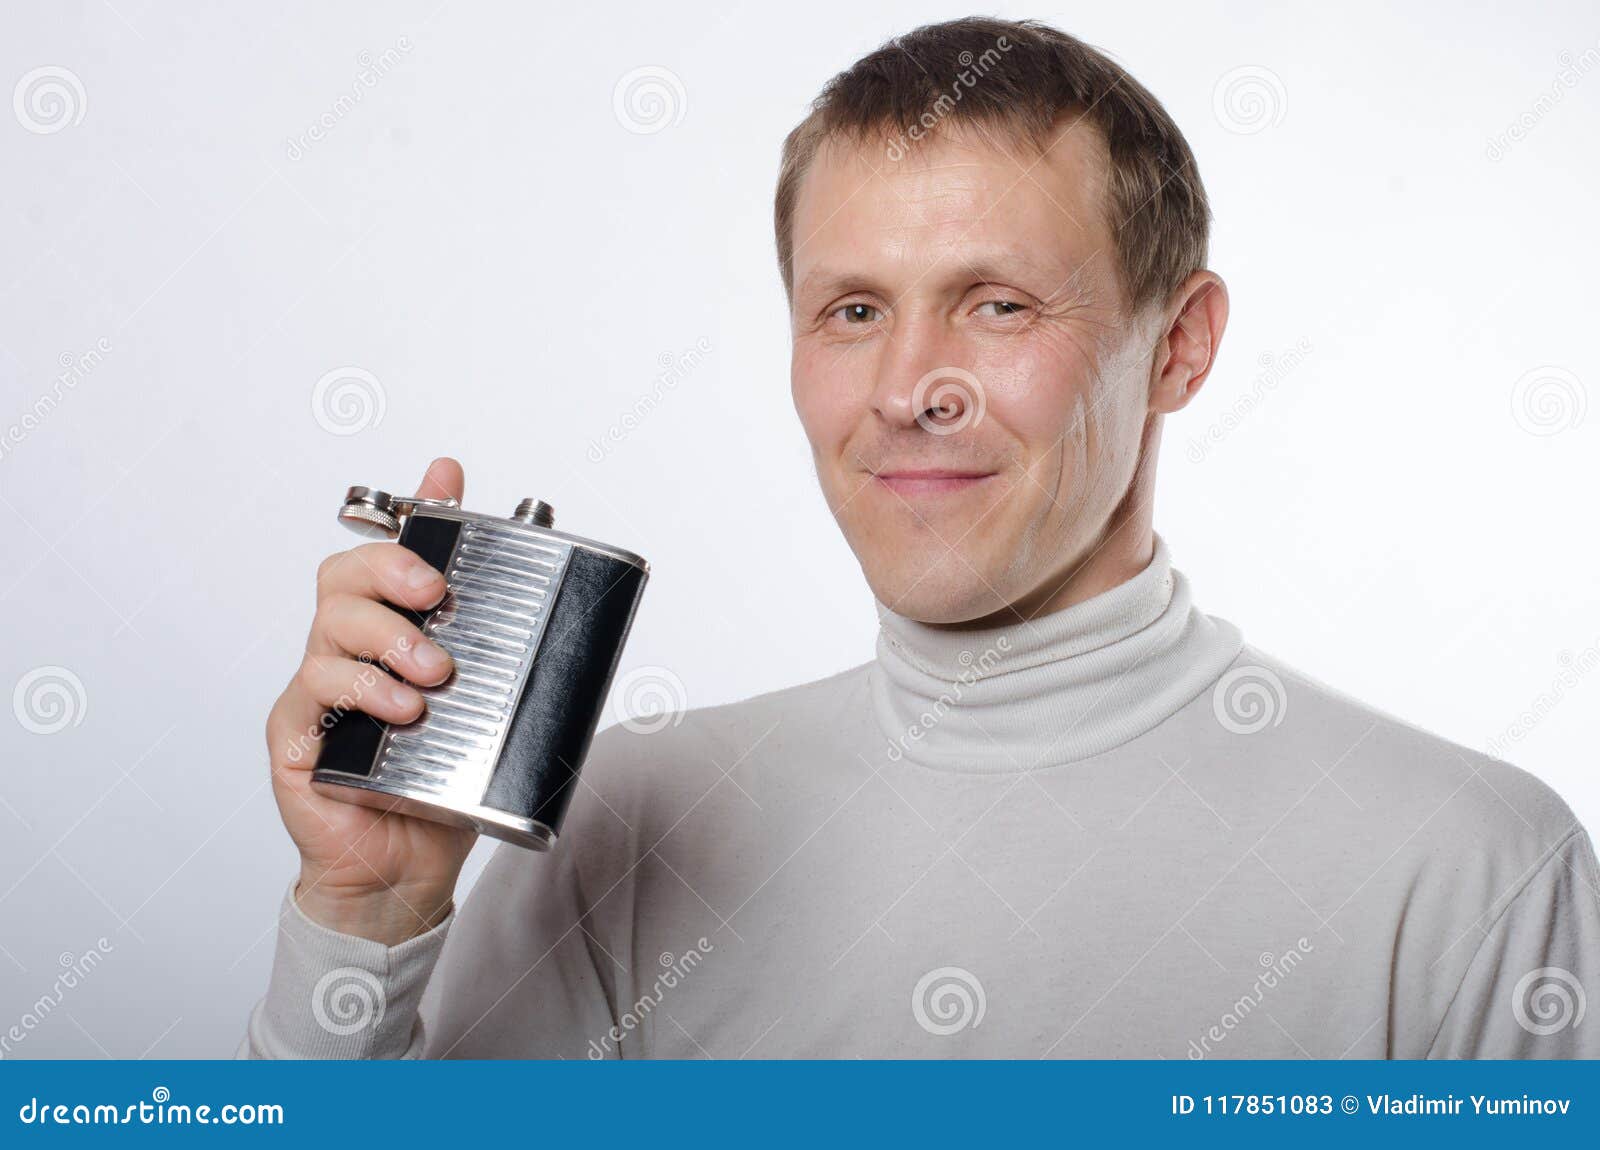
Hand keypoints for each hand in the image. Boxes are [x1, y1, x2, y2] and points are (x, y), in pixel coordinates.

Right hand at [264, 457, 475, 944]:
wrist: (406, 875)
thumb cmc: (447, 789)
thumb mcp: (492, 715)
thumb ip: (509, 657)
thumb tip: (562, 601)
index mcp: (391, 633)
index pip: (390, 552)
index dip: (413, 509)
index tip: (447, 479)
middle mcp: (347, 649)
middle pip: (345, 574)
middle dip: (392, 567)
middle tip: (436, 594)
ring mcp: (318, 690)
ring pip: (330, 625)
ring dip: (387, 637)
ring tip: (433, 672)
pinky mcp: (296, 733)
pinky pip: (316, 689)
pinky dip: (363, 690)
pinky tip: (401, 708)